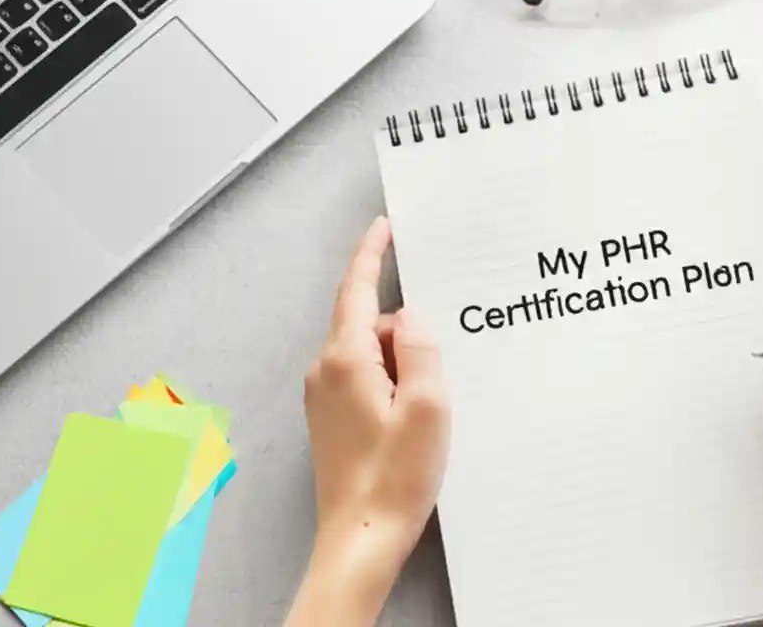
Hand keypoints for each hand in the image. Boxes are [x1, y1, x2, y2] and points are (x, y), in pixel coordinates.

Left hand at [286, 217, 449, 626]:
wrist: (360, 536)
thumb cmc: (396, 476)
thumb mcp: (428, 405)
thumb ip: (422, 348)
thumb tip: (413, 317)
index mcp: (346, 358)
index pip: (357, 289)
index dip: (372, 254)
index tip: (384, 227)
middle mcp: (325, 369)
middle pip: (371, 324)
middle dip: (408, 335)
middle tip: (439, 375)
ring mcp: (323, 395)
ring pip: (370, 353)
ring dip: (403, 365)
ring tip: (429, 409)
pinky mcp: (330, 417)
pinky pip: (365, 378)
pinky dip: (392, 383)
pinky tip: (413, 416)